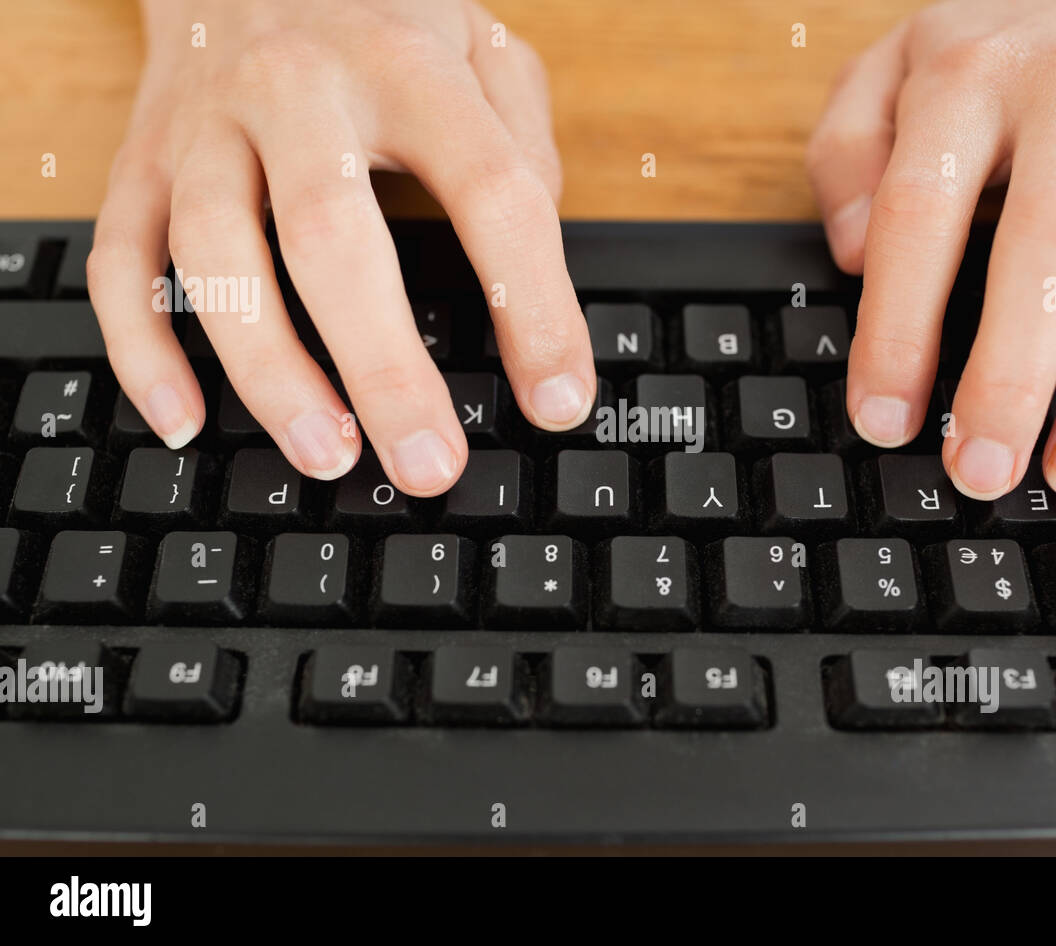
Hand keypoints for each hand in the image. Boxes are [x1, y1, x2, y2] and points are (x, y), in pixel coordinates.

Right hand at [89, 0, 595, 494]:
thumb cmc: (382, 17)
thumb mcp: (484, 48)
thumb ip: (523, 149)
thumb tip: (535, 281)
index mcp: (408, 65)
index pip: (490, 192)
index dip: (533, 306)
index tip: (558, 400)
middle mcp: (298, 89)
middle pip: (332, 238)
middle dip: (383, 369)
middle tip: (428, 465)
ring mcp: (205, 126)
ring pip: (214, 255)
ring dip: (267, 371)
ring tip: (327, 456)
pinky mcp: (141, 160)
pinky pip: (118, 258)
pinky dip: (141, 347)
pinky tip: (182, 418)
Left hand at [807, 0, 1055, 499]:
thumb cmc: (993, 45)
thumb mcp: (886, 69)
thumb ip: (847, 154)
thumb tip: (852, 256)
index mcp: (970, 80)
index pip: (922, 213)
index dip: (899, 326)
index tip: (884, 417)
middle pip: (1049, 243)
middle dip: (1014, 372)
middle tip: (981, 471)